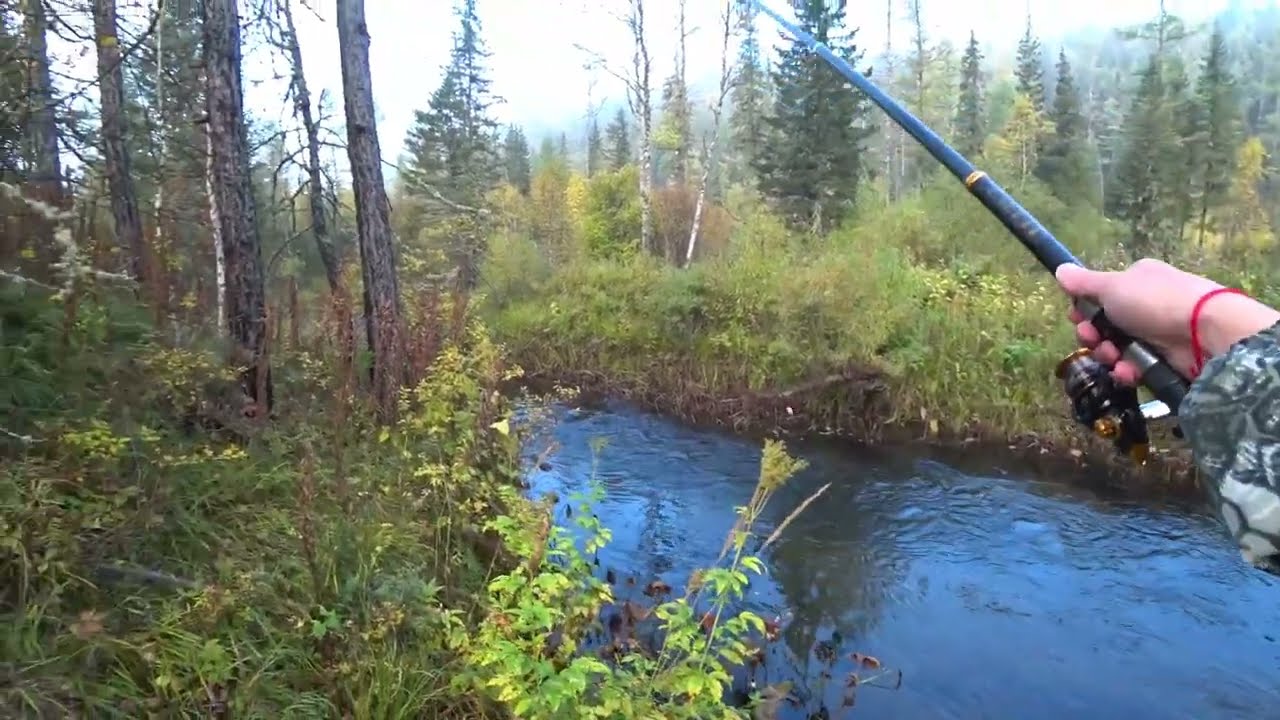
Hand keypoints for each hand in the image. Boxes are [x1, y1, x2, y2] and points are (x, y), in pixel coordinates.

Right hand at [1054, 259, 1228, 384]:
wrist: (1203, 332)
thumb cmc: (1154, 301)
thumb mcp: (1112, 286)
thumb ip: (1083, 283)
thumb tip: (1060, 269)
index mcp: (1136, 280)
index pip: (1101, 295)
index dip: (1084, 309)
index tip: (1075, 318)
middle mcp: (1146, 305)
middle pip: (1105, 325)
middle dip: (1093, 335)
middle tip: (1092, 338)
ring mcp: (1156, 333)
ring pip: (1116, 348)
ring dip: (1108, 354)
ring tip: (1113, 356)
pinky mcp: (1164, 358)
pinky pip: (1135, 366)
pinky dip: (1127, 370)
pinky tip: (1128, 370)